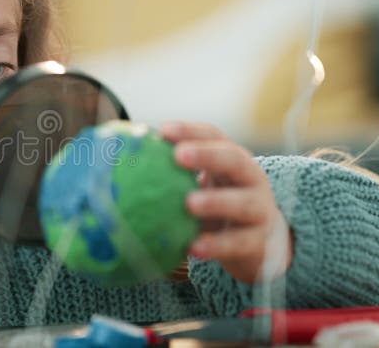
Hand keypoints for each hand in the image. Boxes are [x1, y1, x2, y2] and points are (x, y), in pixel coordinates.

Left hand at [161, 122, 292, 283]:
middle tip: (178, 155)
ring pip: (243, 203)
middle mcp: (250, 180)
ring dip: (216, 201)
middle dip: (207, 155)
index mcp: (232, 160)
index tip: (163, 131)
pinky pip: (237, 243)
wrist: (261, 244)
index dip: (189, 131)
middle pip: (235, 160)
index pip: (213, 136)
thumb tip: (117, 163)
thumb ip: (170, 175)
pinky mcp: (259, 243)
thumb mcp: (200, 186)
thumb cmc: (218, 207)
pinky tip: (193, 248)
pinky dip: (216, 245)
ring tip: (189, 203)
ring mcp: (259, 211)